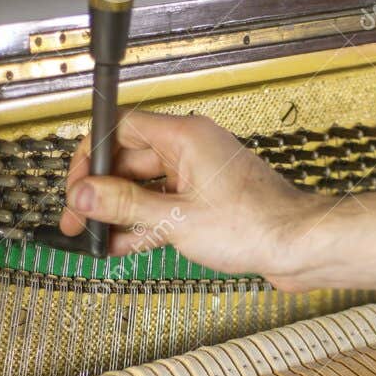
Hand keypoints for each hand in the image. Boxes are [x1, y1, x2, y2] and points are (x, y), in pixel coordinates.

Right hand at [62, 111, 325, 288]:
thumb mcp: (176, 218)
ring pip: (146, 187)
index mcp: (185, 137)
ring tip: (92, 237)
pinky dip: (144, 224)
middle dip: (100, 190)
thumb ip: (125, 205)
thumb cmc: (255, 224)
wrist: (300, 246)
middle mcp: (192, 150)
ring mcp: (201, 176)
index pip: (122, 128)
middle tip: (76, 218)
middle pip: (130, 160)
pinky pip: (165, 206)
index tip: (76, 184)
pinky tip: (121, 245)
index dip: (92, 155)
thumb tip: (84, 194)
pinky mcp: (209, 202)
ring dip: (119, 212)